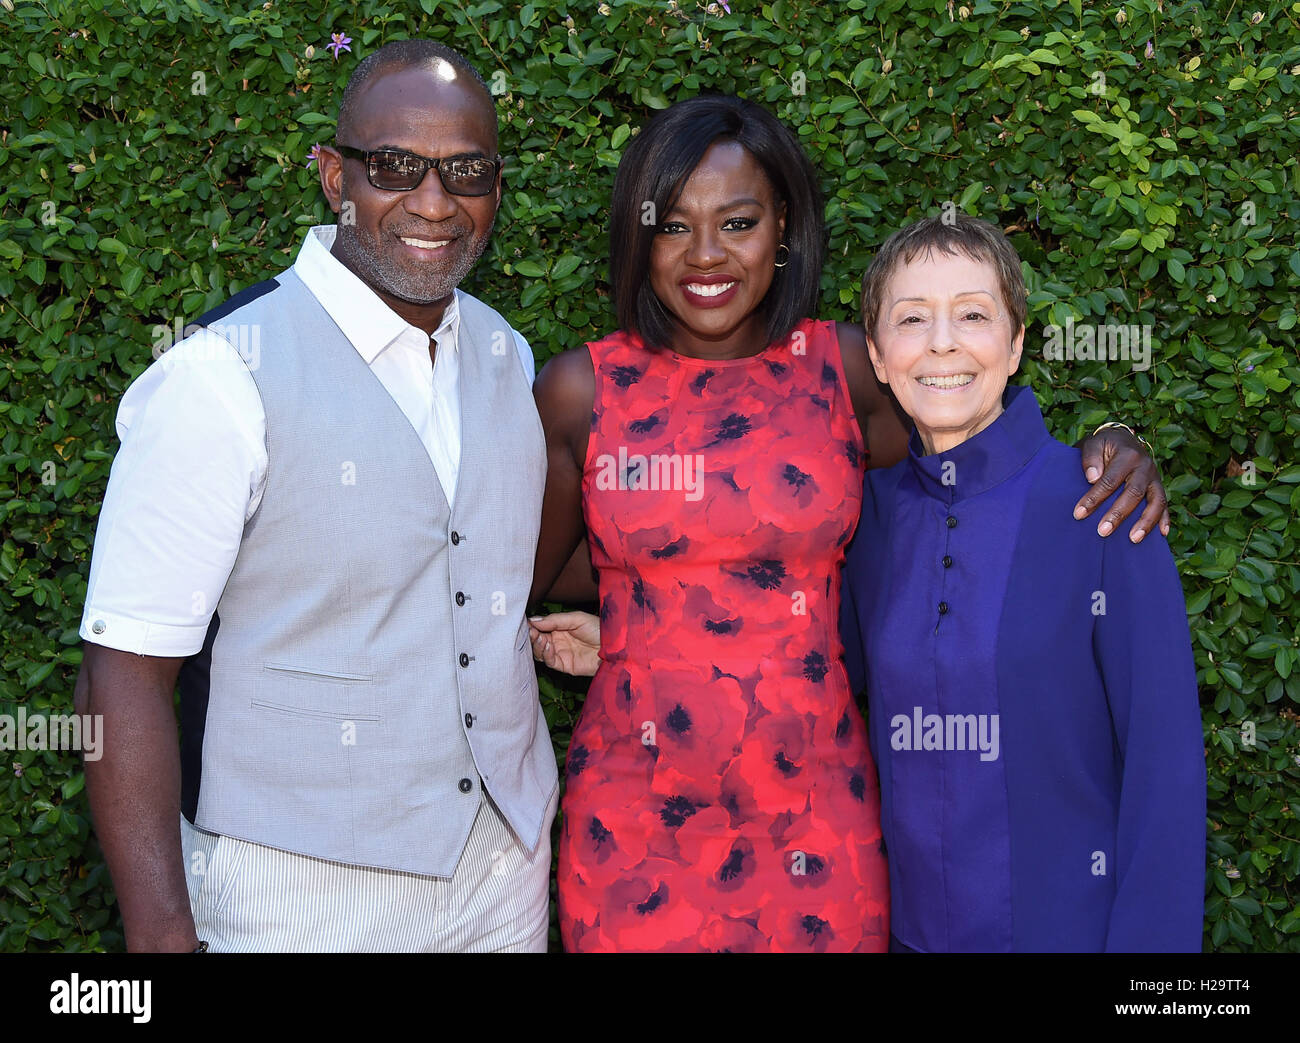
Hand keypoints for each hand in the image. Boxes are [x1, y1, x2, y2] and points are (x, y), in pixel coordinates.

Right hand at [529, 612, 599, 676]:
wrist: (614, 647)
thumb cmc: (599, 629)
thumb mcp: (576, 618)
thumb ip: (554, 620)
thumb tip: (533, 620)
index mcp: (560, 627)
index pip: (541, 626)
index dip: (532, 625)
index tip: (525, 622)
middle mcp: (558, 641)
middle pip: (538, 640)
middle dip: (532, 635)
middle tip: (529, 631)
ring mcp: (561, 653)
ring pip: (540, 652)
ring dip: (537, 645)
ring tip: (538, 638)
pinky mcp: (565, 666)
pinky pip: (550, 662)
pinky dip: (546, 654)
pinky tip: (547, 645)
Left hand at [1074, 425, 1170, 542]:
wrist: (1122, 440)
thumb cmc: (1103, 445)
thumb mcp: (1093, 444)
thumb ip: (1090, 458)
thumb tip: (1092, 477)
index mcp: (1128, 455)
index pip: (1110, 480)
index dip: (1094, 498)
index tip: (1079, 514)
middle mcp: (1145, 466)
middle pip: (1133, 493)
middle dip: (1118, 514)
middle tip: (1102, 532)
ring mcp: (1155, 478)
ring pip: (1156, 501)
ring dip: (1146, 522)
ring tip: (1133, 539)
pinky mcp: (1159, 487)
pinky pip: (1165, 505)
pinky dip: (1165, 520)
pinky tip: (1162, 535)